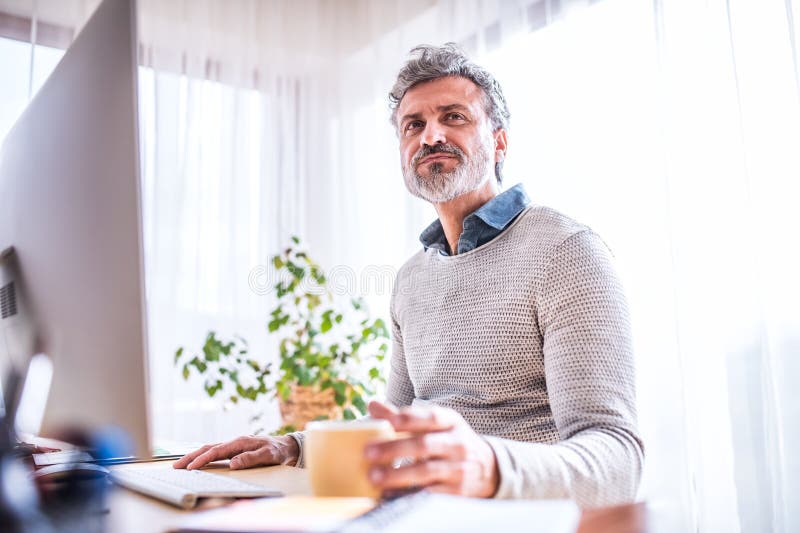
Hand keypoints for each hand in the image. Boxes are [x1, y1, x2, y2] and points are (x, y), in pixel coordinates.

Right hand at [172, 435, 298, 469]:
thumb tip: (233, 463)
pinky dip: (203, 456)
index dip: (203, 459)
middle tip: (176, 466)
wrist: (285, 446)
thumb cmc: (277, 450)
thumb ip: (251, 458)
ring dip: (194, 456)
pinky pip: (215, 452)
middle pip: (208, 448)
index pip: (217, 451)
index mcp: (240, 442)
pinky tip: (196, 462)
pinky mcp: (234, 450)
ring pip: (209, 449)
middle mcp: (234, 442)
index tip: (191, 467)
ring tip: (180, 465)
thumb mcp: (268, 455)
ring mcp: (233, 445)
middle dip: (191, 457)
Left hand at [364, 401, 498, 497]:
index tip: (390, 422)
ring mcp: (458, 468)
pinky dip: (408, 495)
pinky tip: (389, 495)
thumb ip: (403, 416)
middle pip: (425, 445)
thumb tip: (372, 405)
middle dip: (395, 449)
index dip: (410, 419)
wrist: (487, 468)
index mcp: (450, 422)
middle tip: (369, 453)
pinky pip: (430, 494)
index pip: (430, 417)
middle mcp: (457, 443)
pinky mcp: (457, 491)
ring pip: (427, 471)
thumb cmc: (448, 440)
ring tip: (374, 477)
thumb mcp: (434, 424)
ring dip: (398, 475)